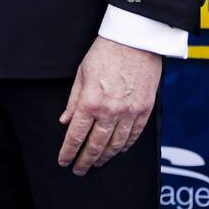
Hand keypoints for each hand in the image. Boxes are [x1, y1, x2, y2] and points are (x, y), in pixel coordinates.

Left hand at [58, 36, 160, 175]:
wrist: (134, 39)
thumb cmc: (105, 51)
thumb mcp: (82, 73)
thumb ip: (73, 100)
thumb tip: (65, 121)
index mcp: (90, 101)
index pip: (76, 135)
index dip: (68, 151)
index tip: (64, 161)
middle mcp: (110, 111)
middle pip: (95, 145)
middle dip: (85, 161)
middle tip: (79, 169)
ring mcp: (129, 112)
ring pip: (115, 145)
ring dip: (104, 157)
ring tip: (97, 162)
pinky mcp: (144, 109)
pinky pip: (134, 135)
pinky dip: (125, 146)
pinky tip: (118, 150)